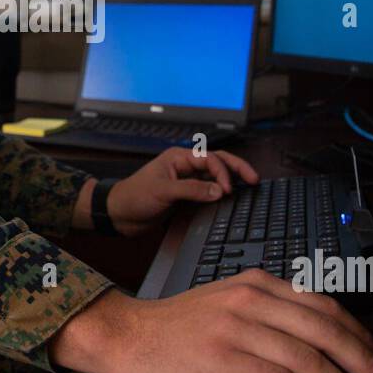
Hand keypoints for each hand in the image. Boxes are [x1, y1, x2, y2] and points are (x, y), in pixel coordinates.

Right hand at [49, 272, 372, 372]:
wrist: (126, 334)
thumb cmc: (176, 328)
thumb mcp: (228, 305)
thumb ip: (269, 316)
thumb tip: (318, 348)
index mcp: (258, 283)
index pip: (326, 307)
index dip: (360, 337)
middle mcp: (252, 299)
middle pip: (327, 330)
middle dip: (366, 364)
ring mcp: (238, 327)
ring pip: (309, 358)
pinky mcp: (223, 358)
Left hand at [106, 146, 258, 236]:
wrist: (119, 214)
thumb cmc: (134, 196)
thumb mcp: (163, 191)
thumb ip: (192, 190)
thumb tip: (218, 191)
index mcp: (178, 158)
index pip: (209, 159)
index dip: (222, 173)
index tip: (227, 190)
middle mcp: (184, 167)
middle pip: (217, 162)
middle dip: (236, 169)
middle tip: (253, 178)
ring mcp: (186, 181)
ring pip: (214, 176)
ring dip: (230, 180)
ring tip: (248, 186)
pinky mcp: (186, 195)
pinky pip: (208, 191)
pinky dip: (220, 193)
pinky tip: (230, 198)